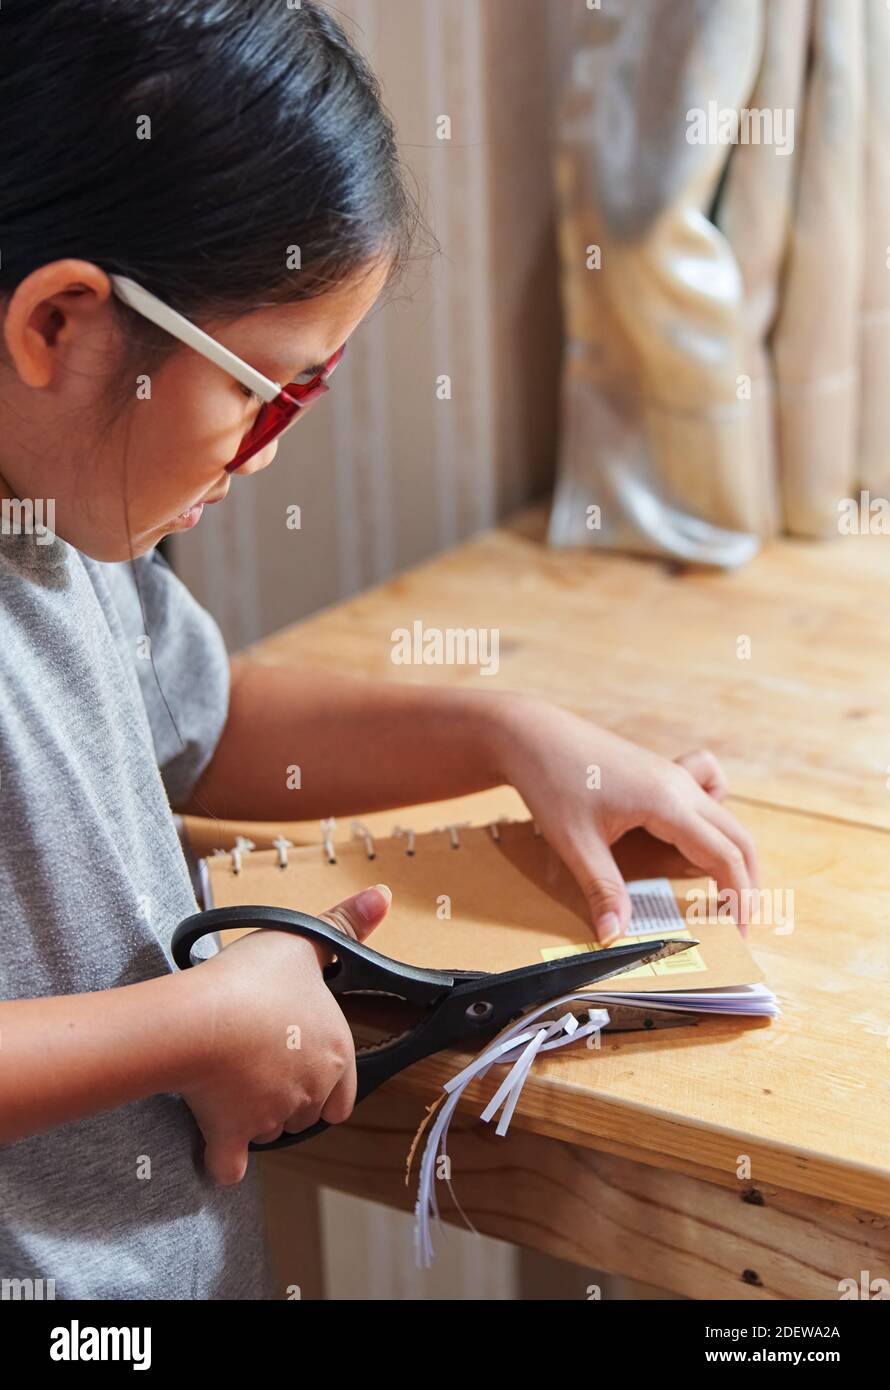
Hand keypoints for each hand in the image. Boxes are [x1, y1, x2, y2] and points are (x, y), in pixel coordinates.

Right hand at [179, 883, 391, 1183]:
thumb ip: (345, 924)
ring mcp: (271, 1117)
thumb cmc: (253, 980)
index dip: (327, 1080)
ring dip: (257, 1118)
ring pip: (271, 1131)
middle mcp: (311, 1091)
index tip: (302, 1063)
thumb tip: (383, 897)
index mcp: (336, 1052)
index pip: (344, 1091)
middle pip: (307, 1111)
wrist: (201, 1021)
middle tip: (260, 1063)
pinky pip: (230, 1165)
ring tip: (232, 1082)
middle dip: (289, 1096)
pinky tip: (218, 1148)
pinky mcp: (231, 1136)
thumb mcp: (303, 941)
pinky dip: (224, 1160)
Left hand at [490, 697, 757, 940]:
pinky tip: (689, 832)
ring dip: (733, 851)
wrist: (532, 734)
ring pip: (724, 815)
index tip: (738, 933)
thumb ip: (603, 891)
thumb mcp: (576, 843)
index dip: (738, 898)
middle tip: (737, 921)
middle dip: (745, 881)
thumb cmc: (552, 781)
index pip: (724, 856)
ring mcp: (672, 775)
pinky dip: (712, 814)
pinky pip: (705, 789)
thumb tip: (615, 937)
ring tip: (723, 888)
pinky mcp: (659, 772)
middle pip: (737, 836)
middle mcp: (680, 786)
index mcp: (668, 803)